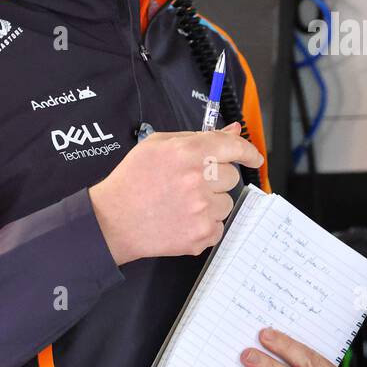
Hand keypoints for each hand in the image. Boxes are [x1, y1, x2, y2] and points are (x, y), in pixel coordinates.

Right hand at [89, 122, 262, 263]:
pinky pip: (219, 226)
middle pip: (231, 176)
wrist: (112, 221)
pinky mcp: (200, 235)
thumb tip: (231, 131)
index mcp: (187, 152)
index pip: (233, 146)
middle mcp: (197, 180)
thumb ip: (198, 136)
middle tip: (190, 184)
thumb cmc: (133, 181)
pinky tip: (182, 220)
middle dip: (216, 179)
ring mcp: (200, 209)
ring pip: (226, 202)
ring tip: (182, 204)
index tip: (254, 158)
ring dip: (211, 203)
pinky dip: (205, 224)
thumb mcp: (158, 145)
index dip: (248, 151)